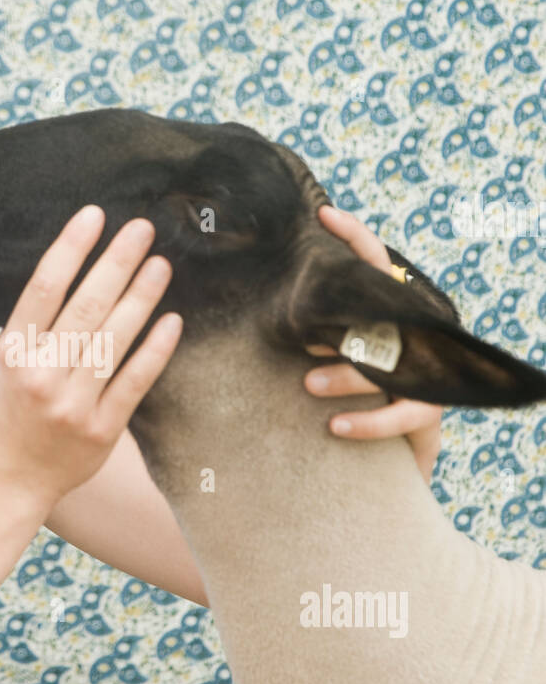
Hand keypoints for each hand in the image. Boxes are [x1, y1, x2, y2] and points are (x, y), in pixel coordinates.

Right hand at [0, 206, 182, 509]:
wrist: (8, 477)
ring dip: (140, 297)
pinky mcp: (101, 430)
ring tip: (160, 265)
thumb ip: (38, 324)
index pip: (44, 287)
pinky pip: (134, 382)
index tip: (95, 216)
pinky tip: (172, 321)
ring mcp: (72, 404)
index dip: (71, 247)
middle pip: (85, 306)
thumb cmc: (11, 411)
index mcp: (14, 351)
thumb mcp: (8, 363)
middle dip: (116, 262)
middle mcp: (41, 374)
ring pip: (113, 340)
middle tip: (142, 230)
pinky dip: (154, 350)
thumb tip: (79, 268)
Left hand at [303, 204, 442, 484]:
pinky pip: (406, 413)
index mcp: (384, 315)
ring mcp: (426, 372)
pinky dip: (370, 420)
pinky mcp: (430, 412)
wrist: (374, 468)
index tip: (324, 215)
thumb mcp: (316, 363)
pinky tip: (336, 426)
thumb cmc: (334, 405)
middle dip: (346, 325)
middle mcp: (410, 336)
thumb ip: (301, 335)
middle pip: (387, 313)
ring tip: (310, 385)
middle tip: (305, 339)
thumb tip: (252, 309)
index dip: (355, 238)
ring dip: (350, 375)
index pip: (375, 265)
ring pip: (394, 364)